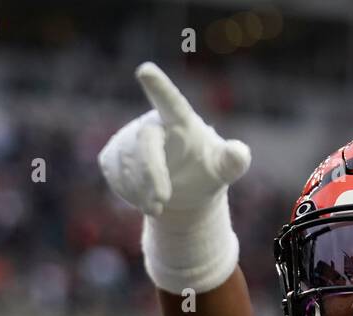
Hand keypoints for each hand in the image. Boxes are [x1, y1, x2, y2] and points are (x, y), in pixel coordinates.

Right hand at [98, 62, 250, 219]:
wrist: (184, 188)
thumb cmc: (206, 169)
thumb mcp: (223, 168)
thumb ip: (233, 161)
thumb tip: (239, 153)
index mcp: (180, 119)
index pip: (170, 101)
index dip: (158, 86)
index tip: (145, 70)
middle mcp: (151, 122)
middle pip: (145, 143)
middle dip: (152, 173)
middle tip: (162, 201)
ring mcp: (128, 137)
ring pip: (127, 163)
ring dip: (141, 191)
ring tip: (158, 207)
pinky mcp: (112, 154)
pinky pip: (114, 172)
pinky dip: (128, 192)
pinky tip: (143, 199)